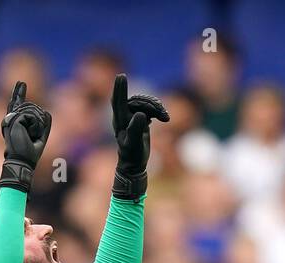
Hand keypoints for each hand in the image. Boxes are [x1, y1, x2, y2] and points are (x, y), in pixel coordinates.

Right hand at [0, 81, 51, 192]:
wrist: (22, 160)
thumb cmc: (30, 152)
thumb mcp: (41, 136)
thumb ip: (44, 123)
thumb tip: (46, 111)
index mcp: (15, 122)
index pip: (16, 104)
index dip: (18, 93)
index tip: (21, 83)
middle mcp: (11, 119)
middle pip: (27, 105)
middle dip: (36, 117)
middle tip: (33, 129)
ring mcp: (11, 118)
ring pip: (32, 109)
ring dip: (38, 122)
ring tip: (32, 135)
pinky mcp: (14, 119)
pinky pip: (32, 114)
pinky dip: (36, 124)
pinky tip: (30, 133)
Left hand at [111, 73, 168, 199]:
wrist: (134, 164)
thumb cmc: (132, 155)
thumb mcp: (134, 142)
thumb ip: (136, 128)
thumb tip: (140, 115)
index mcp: (120, 120)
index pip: (119, 100)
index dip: (120, 88)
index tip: (121, 75)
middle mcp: (124, 116)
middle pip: (137, 100)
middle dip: (151, 104)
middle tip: (163, 115)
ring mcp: (131, 116)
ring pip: (145, 103)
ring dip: (157, 108)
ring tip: (166, 118)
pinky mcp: (139, 119)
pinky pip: (149, 108)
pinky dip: (158, 111)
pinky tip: (162, 118)